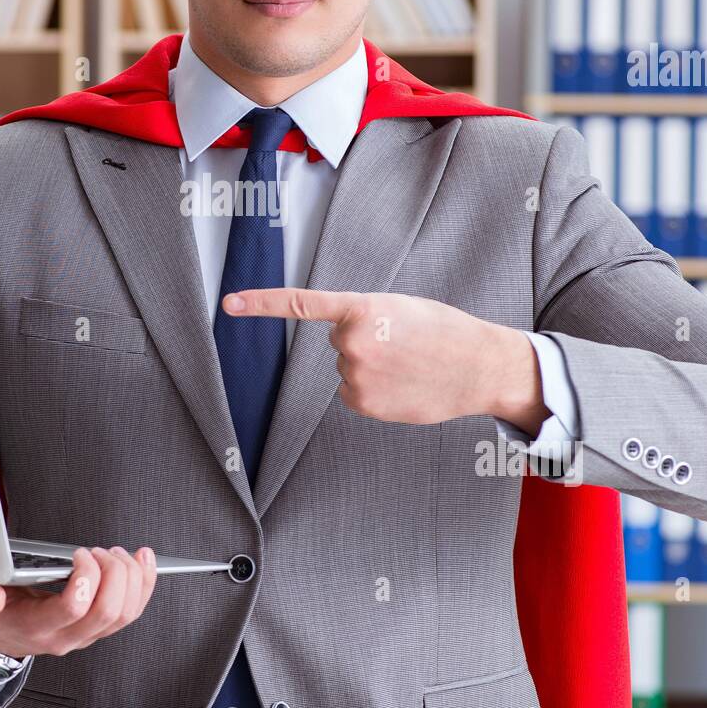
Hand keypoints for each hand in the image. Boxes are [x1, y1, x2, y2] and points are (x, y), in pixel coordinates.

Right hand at [0, 546, 156, 659]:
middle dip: (113, 573)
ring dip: (131, 578)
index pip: (73, 610)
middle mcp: (65, 636)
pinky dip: (144, 585)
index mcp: (35, 626)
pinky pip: (131, 612)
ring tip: (118, 553)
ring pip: (125, 614)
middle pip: (107, 612)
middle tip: (100, 552)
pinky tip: (143, 562)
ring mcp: (84, 635)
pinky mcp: (97, 627)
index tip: (79, 554)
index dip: (85, 578)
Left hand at [222, 287, 546, 431]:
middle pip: (338, 342)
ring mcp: (354, 376)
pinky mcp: (362, 403)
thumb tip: (343, 344)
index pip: (300, 304)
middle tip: (402, 341)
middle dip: (364, 340)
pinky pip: (353, 393)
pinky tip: (403, 385)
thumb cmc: (443, 330)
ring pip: (347, 369)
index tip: (228, 303)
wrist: (478, 365)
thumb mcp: (401, 307)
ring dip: (371, 366)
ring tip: (409, 363)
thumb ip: (364, 318)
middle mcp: (351, 343)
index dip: (260, 303)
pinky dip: (373, 390)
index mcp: (361, 309)